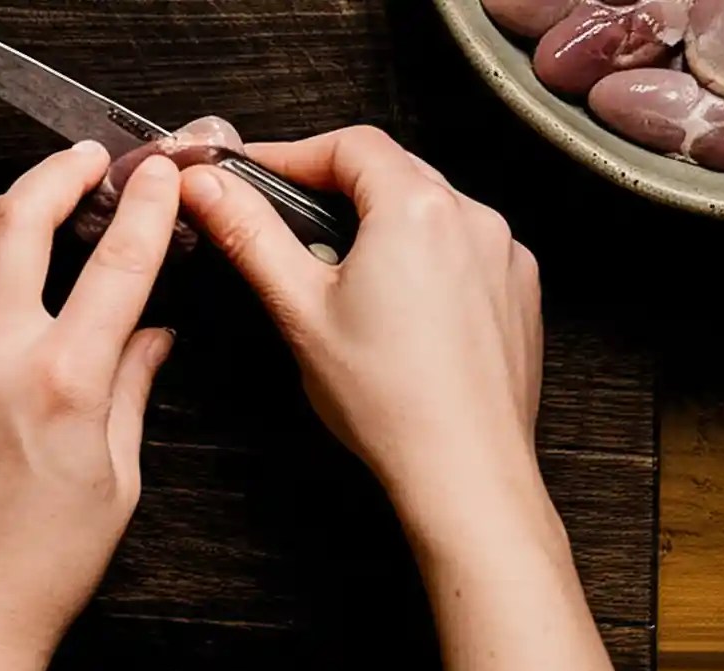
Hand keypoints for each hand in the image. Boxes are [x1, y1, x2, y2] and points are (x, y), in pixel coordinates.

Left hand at [0, 141, 180, 670]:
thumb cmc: (42, 565)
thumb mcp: (118, 479)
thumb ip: (134, 389)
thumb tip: (154, 334)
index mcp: (65, 383)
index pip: (117, 263)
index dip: (146, 206)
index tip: (157, 178)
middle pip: (19, 224)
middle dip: (58, 174)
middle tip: (85, 160)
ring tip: (24, 199)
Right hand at [180, 127, 632, 670]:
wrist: (466, 475)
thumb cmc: (388, 402)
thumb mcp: (299, 309)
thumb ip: (249, 234)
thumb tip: (205, 184)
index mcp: (417, 208)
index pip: (347, 144)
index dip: (292, 153)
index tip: (253, 175)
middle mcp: (473, 217)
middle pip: (391, 171)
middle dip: (333, 186)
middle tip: (285, 221)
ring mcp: (504, 254)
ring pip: (429, 209)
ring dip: (380, 221)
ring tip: (338, 272)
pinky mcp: (518, 291)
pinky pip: (463, 247)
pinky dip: (423, 255)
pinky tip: (395, 305)